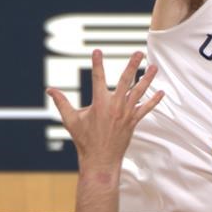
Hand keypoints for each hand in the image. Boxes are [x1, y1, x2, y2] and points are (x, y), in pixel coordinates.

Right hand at [47, 49, 162, 171]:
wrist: (101, 159)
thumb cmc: (85, 140)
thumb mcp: (70, 120)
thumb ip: (61, 103)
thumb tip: (49, 90)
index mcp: (100, 103)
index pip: (98, 78)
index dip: (97, 64)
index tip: (97, 51)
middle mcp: (115, 106)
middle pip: (125, 81)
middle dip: (132, 65)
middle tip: (138, 53)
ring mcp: (126, 113)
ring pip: (139, 92)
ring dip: (147, 78)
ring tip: (153, 66)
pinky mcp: (133, 121)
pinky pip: (146, 109)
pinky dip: (154, 101)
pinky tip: (161, 92)